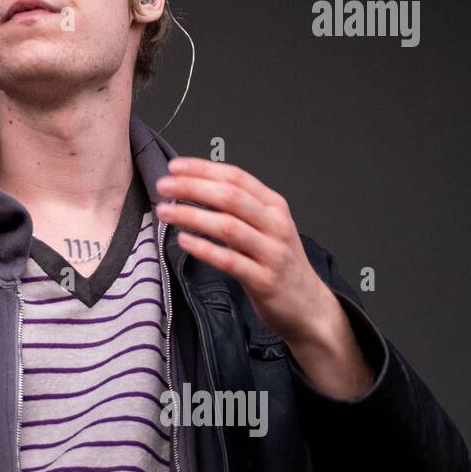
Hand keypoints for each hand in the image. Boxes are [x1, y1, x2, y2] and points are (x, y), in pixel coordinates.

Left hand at [153, 156, 331, 346]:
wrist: (307, 304)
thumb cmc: (276, 261)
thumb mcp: (265, 226)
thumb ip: (237, 207)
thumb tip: (192, 186)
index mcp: (274, 205)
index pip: (236, 177)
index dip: (203, 169)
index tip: (175, 166)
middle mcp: (275, 224)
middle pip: (231, 197)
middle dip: (193, 188)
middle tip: (163, 186)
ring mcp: (272, 252)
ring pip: (228, 227)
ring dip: (192, 216)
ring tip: (165, 212)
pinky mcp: (264, 280)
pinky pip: (230, 261)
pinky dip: (205, 249)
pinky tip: (184, 241)